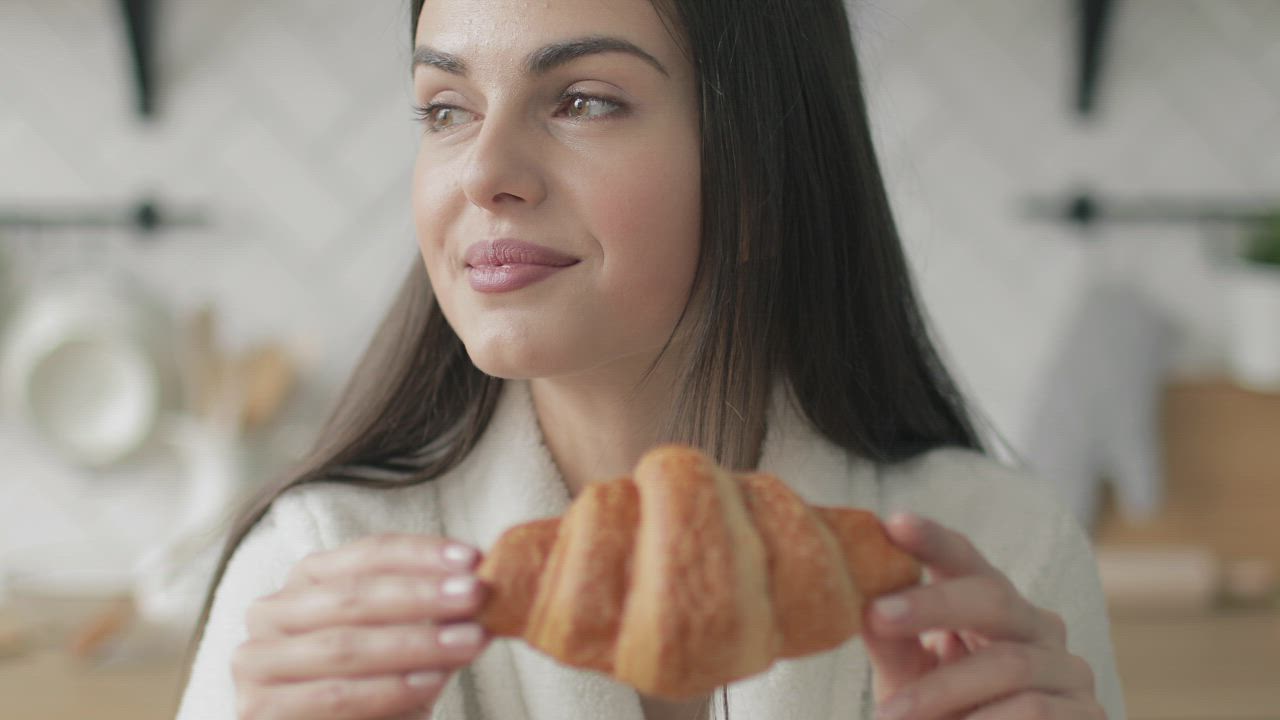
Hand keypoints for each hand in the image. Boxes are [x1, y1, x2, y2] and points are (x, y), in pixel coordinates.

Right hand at [232, 534, 490, 719]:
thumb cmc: (380, 687)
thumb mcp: (410, 643)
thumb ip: (436, 615)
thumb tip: (484, 585)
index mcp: (308, 579)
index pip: (368, 554)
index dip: (421, 554)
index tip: (472, 558)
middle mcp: (271, 612)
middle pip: (354, 595)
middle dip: (422, 595)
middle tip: (476, 596)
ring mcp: (256, 663)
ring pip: (343, 645)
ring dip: (414, 642)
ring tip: (468, 641)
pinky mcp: (257, 711)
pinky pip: (332, 695)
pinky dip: (387, 688)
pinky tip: (431, 682)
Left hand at [862, 514, 1103, 718]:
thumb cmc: (945, 719)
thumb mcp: (910, 680)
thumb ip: (891, 643)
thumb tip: (858, 602)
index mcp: (992, 606)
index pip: (965, 561)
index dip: (933, 540)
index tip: (893, 523)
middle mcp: (1036, 627)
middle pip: (993, 598)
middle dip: (931, 605)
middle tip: (875, 617)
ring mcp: (1069, 670)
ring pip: (1009, 664)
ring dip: (942, 691)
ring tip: (891, 716)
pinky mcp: (1089, 715)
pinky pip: (1037, 712)